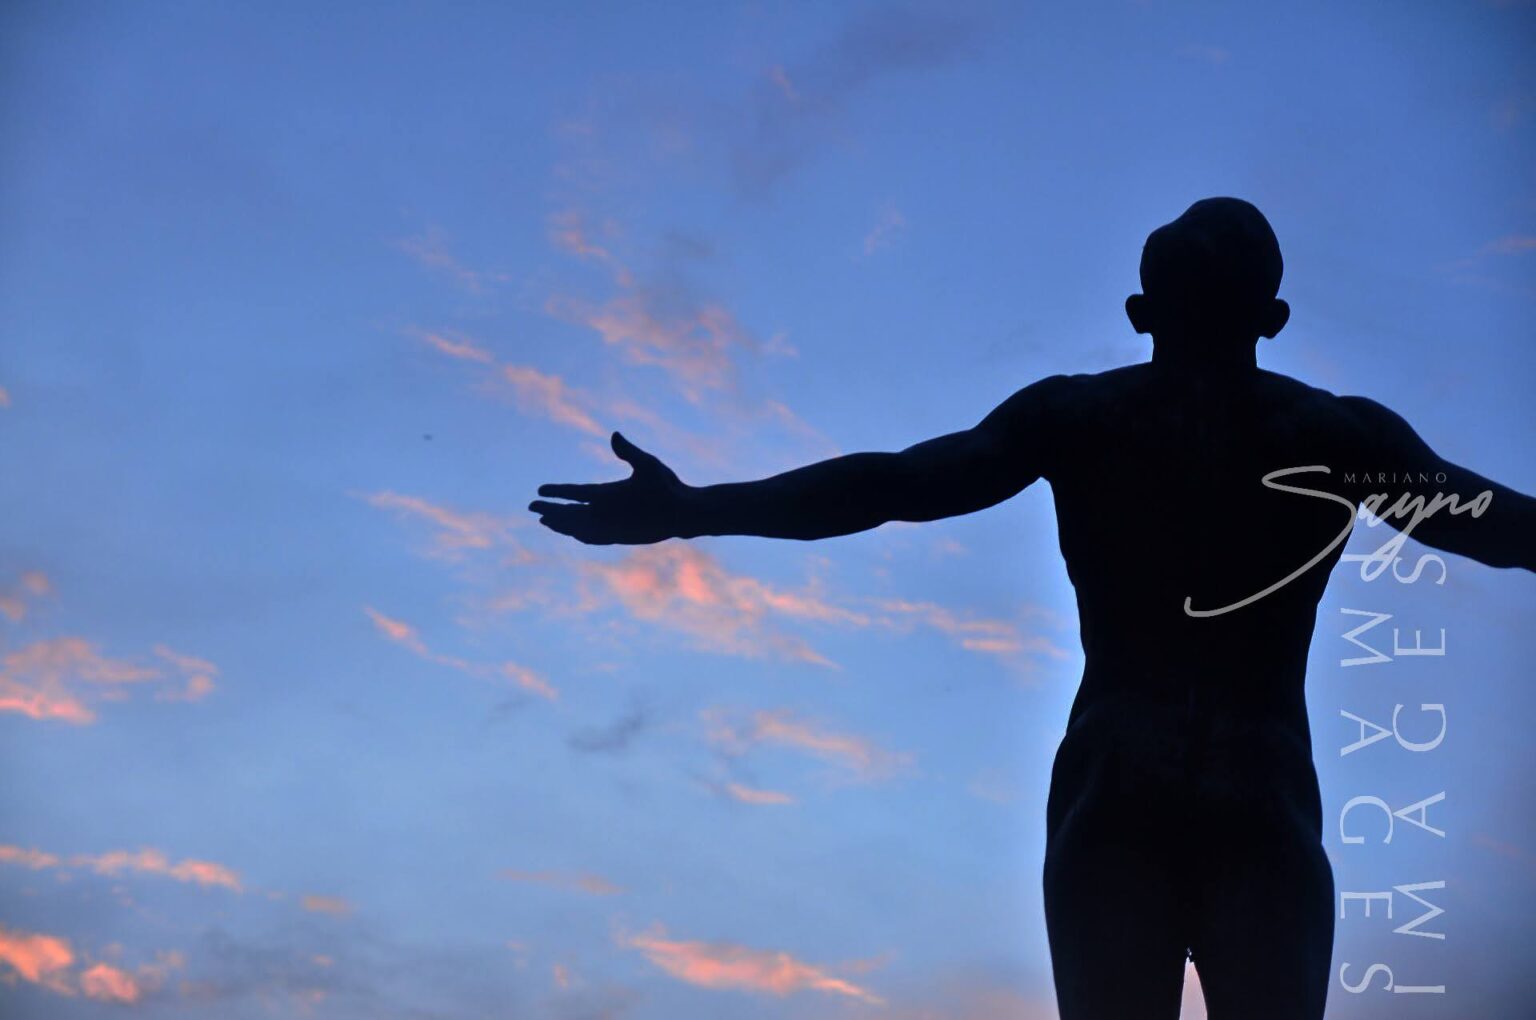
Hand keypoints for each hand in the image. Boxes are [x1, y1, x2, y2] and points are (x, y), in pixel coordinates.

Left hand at [530, 432, 691, 544]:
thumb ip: (628, 451)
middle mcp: (605, 517)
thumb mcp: (648, 463)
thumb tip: (613, 434)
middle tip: (531, 507)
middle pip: (569, 515)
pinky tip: (575, 534)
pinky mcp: (619, 539)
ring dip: (560, 525)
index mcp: (608, 496)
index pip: (574, 494)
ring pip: (577, 530)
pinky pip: (591, 539)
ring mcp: (611, 530)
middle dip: (549, 510)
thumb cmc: (667, 487)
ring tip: (545, 521)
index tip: (538, 491)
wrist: (685, 516)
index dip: (555, 492)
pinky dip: (577, 535)